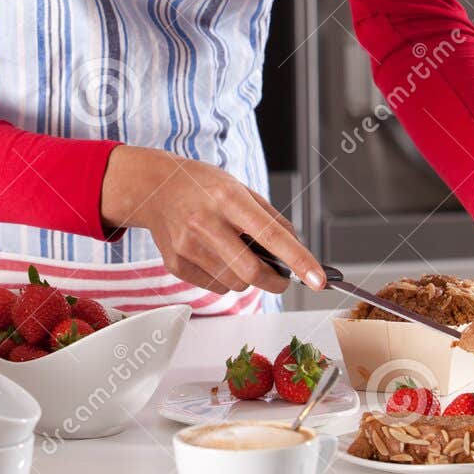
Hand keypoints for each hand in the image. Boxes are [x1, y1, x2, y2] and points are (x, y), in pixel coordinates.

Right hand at [100, 145, 325, 296]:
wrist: (154, 188)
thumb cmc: (203, 186)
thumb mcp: (240, 188)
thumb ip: (270, 218)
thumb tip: (296, 250)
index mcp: (228, 199)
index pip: (271, 235)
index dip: (298, 260)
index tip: (318, 279)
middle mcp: (206, 222)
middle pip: (251, 272)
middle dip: (274, 281)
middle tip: (282, 278)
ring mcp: (188, 246)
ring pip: (234, 284)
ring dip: (246, 278)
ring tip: (234, 252)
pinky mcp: (176, 264)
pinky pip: (214, 287)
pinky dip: (224, 278)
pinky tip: (213, 255)